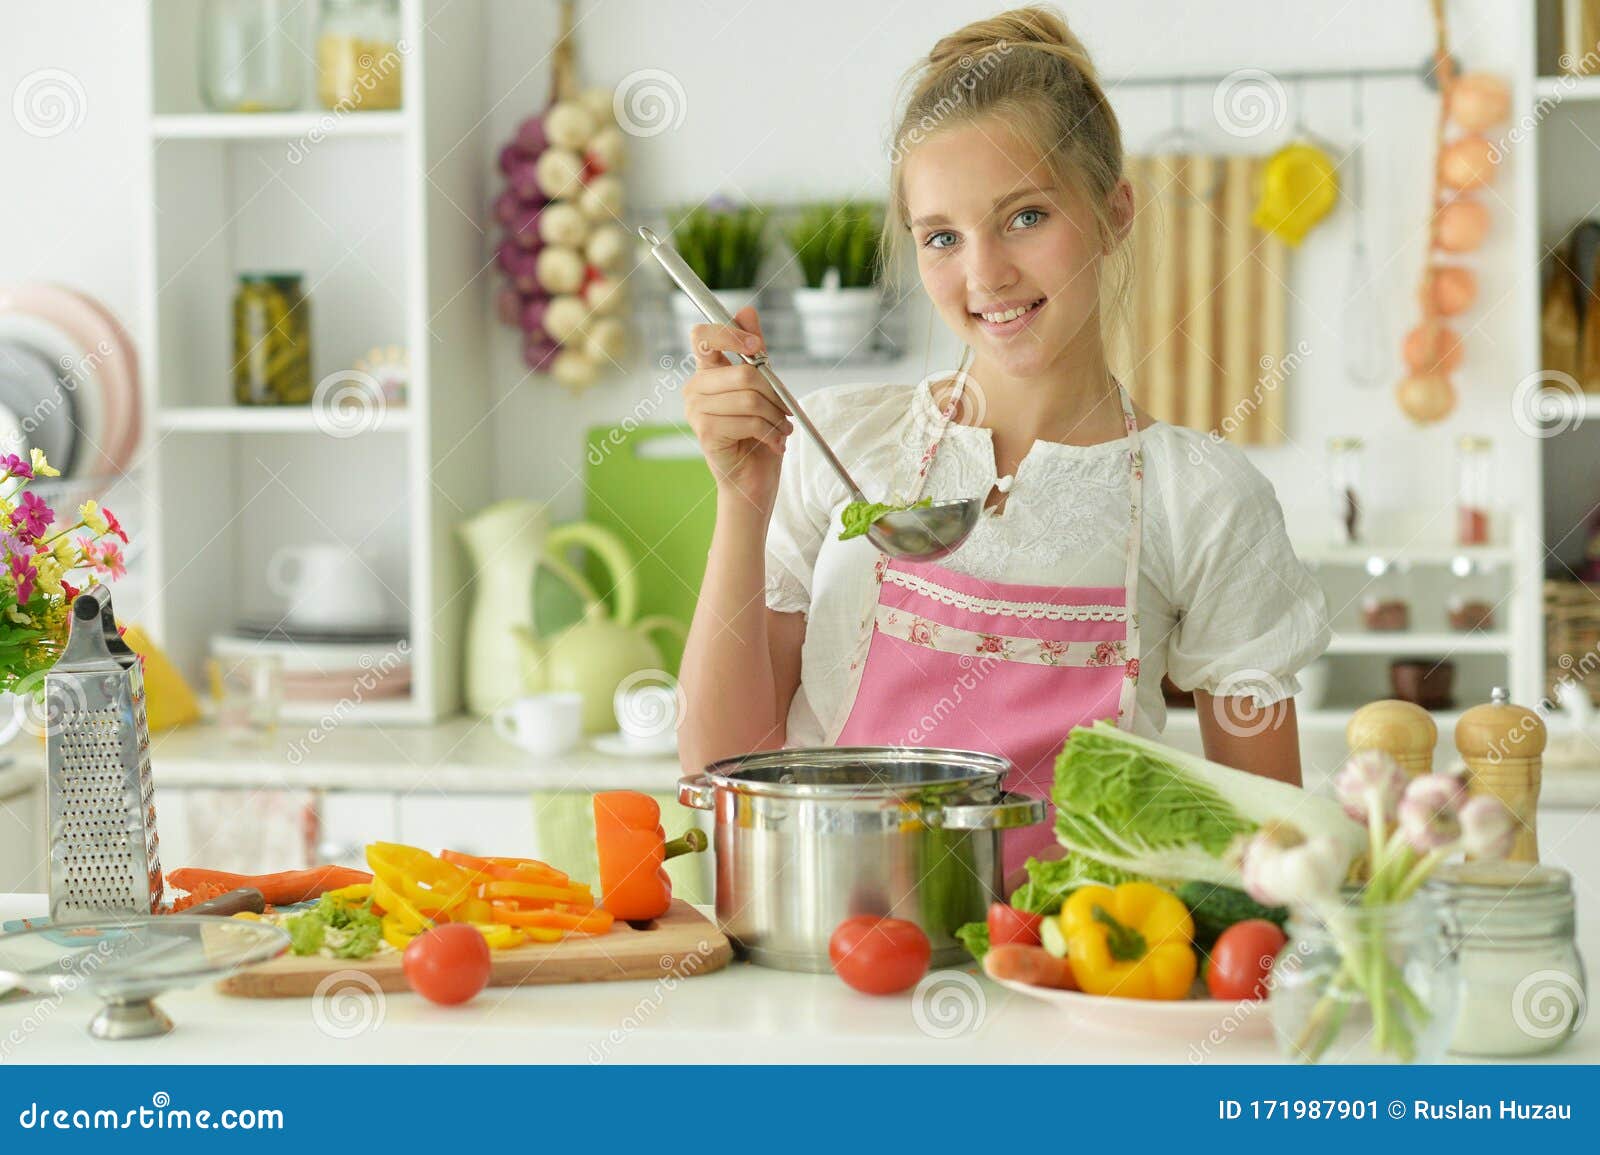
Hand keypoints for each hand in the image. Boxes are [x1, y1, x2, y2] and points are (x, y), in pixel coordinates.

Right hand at [682, 306, 793, 514]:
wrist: (753, 481)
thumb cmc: (757, 436)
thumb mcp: (763, 388)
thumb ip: (754, 352)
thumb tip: (747, 310)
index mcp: (706, 372)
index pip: (703, 335)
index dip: (730, 334)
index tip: (757, 347)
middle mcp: (695, 389)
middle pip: (743, 371)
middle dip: (775, 392)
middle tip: (787, 410)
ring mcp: (696, 411)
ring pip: (749, 397)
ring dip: (776, 416)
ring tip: (782, 430)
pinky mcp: (705, 432)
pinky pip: (748, 419)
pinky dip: (770, 431)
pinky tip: (775, 442)